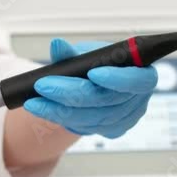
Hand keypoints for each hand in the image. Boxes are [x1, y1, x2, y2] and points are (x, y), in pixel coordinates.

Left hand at [23, 38, 157, 137]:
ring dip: (57, 109)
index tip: (93, 72)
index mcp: (142, 74)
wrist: (98, 85)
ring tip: (34, 101)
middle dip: (70, 93)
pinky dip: (60, 117)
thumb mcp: (89, 53)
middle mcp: (137, 100)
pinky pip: (83, 126)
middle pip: (105, 101)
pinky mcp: (111, 131)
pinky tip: (43, 110)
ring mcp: (125, 119)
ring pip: (90, 117)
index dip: (117, 79)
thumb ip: (73, 52)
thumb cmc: (99, 64)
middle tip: (43, 85)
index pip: (137, 80)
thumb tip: (57, 45)